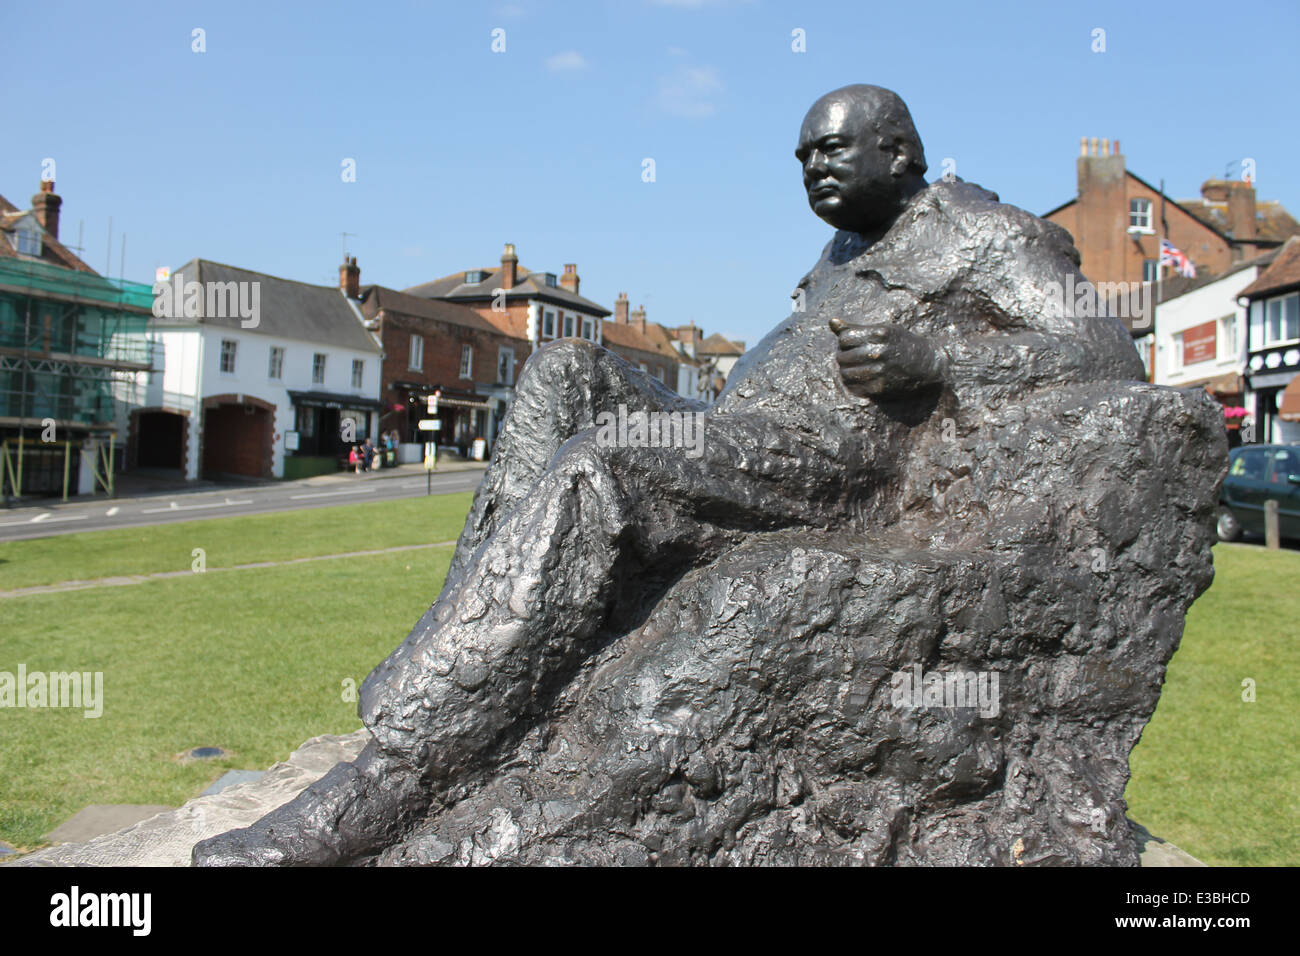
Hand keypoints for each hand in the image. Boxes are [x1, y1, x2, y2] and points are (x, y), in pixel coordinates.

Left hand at [829, 317, 945, 397]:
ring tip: (855, 369)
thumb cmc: (901, 343)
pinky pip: (855, 387)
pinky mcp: (881, 386)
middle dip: (844, 357)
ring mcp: (880, 370)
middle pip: (842, 356)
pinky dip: (854, 384)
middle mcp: (879, 351)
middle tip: (852, 358)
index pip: (844, 338)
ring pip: (845, 373)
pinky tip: (862, 379)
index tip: (852, 345)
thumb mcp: (882, 330)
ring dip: (847, 372)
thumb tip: (831, 322)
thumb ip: (855, 327)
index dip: (845, 342)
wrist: (927, 363)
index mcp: (879, 334)